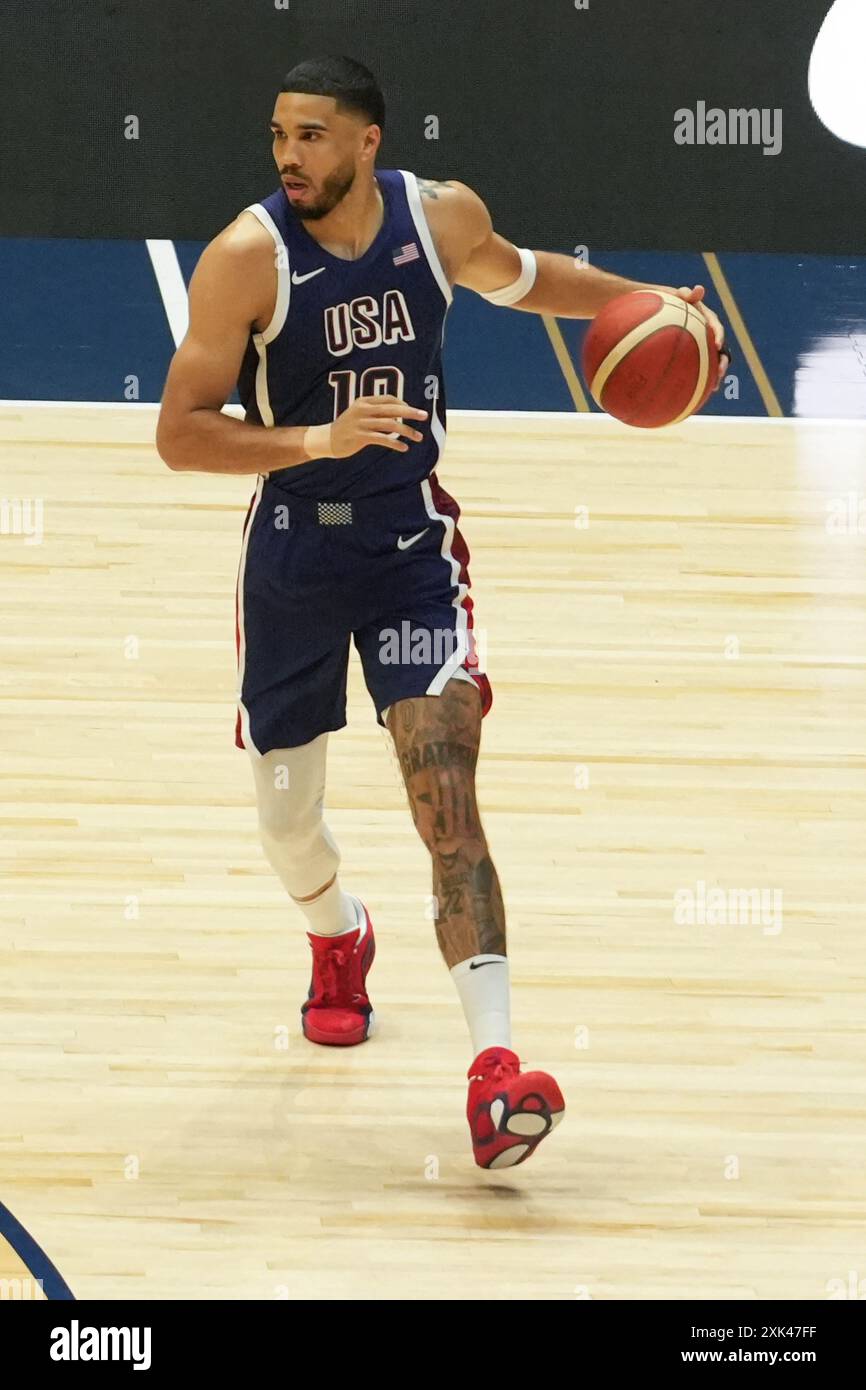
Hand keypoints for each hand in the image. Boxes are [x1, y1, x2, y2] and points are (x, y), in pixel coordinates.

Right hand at [306, 395, 427, 459]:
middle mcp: (363, 410)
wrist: (326, 439)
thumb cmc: (347, 428)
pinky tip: (404, 448)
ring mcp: (362, 423)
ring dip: (407, 431)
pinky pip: (383, 439)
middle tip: (424, 416)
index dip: (402, 404)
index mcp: (364, 401)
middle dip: (410, 412)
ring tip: (418, 437)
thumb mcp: (359, 414)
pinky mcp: (360, 437)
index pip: (388, 399)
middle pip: (392, 409)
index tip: (412, 411)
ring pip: (390, 425)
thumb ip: (375, 412)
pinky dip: (395, 444)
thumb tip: (396, 413)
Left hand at [668, 284, 730, 389]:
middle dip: (722, 361)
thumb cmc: (666, 301)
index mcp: (706, 319)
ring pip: (712, 360)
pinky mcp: (694, 354)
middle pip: (720, 348)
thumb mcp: (674, 295)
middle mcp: (707, 332)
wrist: (658, 311)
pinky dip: (700, 379)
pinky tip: (696, 392)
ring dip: (716, 374)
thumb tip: (699, 289)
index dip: (718, 336)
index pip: (716, 327)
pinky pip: (699, 367)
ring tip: (715, 387)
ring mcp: (701, 344)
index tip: (716, 345)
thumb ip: (685, 293)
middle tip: (720, 372)